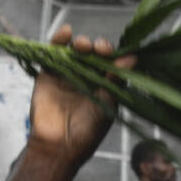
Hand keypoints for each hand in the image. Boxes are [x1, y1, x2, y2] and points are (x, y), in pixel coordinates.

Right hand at [27, 24, 133, 167]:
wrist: (57, 147)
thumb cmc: (86, 133)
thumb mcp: (106, 106)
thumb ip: (115, 81)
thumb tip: (132, 59)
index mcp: (103, 86)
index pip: (110, 63)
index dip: (112, 55)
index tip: (112, 54)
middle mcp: (86, 78)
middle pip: (93, 54)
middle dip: (97, 47)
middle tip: (98, 49)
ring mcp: (67, 75)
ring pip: (75, 51)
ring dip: (81, 43)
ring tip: (83, 45)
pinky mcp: (48, 74)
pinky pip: (53, 54)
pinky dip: (58, 41)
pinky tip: (66, 33)